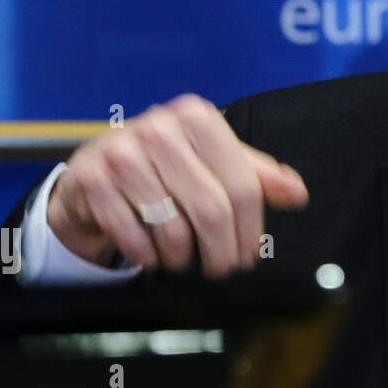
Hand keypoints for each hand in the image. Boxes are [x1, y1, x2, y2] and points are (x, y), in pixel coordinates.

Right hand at [47, 94, 308, 276]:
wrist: (96, 169)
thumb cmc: (167, 166)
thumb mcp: (215, 161)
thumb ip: (257, 175)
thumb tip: (297, 193)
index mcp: (197, 118)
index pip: (242, 183)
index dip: (251, 227)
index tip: (250, 252)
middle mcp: (159, 128)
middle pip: (211, 208)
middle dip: (221, 250)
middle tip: (222, 269)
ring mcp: (120, 152)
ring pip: (171, 226)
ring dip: (181, 256)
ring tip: (183, 260)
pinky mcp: (90, 179)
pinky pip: (131, 233)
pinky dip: (146, 255)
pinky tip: (152, 258)